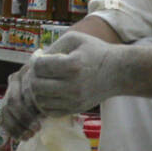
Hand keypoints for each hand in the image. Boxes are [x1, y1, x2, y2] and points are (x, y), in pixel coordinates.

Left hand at [0, 32, 123, 138]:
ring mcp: (75, 100)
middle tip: (40, 71)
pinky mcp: (76, 109)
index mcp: (73, 65)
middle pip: (36, 86)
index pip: (39, 66)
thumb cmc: (95, 51)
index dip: (36, 61)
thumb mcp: (74, 39)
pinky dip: (44, 102)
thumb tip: (34, 60)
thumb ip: (53, 47)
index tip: (41, 58)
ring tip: (44, 81)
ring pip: (40, 101)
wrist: (118, 72)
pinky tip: (50, 92)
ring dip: (37, 91)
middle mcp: (74, 85)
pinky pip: (49, 111)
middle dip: (33, 77)